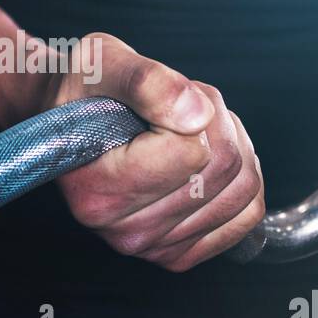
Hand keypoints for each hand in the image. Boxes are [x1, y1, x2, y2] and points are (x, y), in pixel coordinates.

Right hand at [40, 33, 264, 271]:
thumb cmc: (82, 94)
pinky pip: (247, 213)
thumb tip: (198, 115)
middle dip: (215, 121)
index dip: (189, 108)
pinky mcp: (179, 253)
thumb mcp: (101, 64)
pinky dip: (241, 177)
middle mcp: (124, 232)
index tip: (161, 98)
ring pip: (243, 189)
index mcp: (98, 192)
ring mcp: (154, 248)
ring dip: (233, 144)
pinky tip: (207, 161)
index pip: (191, 151)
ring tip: (190, 130)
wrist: (70, 127)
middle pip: (222, 168)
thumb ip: (146, 81)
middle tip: (179, 106)